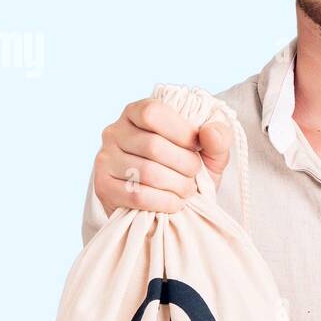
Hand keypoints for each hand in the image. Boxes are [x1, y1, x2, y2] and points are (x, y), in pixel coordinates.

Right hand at [93, 97, 232, 213]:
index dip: (181, 132)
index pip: (153, 113)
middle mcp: (115, 131)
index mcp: (137, 112)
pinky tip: (174, 203)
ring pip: (147, 172)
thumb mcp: (209, 152)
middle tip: (194, 176)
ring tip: (186, 190)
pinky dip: (164, 202)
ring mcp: (104, 159)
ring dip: (177, 186)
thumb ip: (217, 138)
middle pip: (153, 146)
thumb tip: (210, 132)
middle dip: (184, 165)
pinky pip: (137, 195)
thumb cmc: (187, 170)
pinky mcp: (103, 187)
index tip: (197, 147)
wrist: (167, 209)